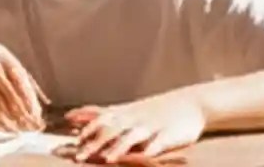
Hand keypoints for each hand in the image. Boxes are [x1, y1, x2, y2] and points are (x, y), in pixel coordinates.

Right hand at [0, 31, 49, 131]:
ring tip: (18, 130)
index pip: (21, 80)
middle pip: (10, 95)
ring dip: (9, 121)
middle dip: (22, 113)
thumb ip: (17, 72)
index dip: (30, 100)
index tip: (37, 114)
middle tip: (31, 126)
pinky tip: (2, 128)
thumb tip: (40, 96)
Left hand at [65, 92, 204, 163]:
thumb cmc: (154, 109)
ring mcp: (152, 126)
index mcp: (125, 113)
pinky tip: (144, 156)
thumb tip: (71, 116)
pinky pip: (159, 143)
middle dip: (95, 143)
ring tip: (108, 159)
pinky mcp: (169, 135)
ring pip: (133, 136)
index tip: (72, 139)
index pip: (101, 118)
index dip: (86, 127)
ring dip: (120, 147)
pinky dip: (150, 149)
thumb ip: (101, 114)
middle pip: (112, 129)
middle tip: (79, 156)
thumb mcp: (127, 109)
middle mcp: (136, 119)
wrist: (191, 103)